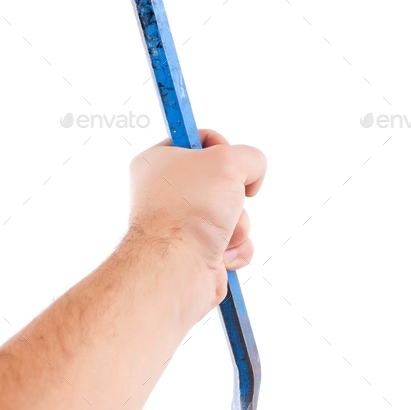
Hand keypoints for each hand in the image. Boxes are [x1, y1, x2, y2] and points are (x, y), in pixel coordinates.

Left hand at [128, 129, 266, 314]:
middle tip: (224, 199)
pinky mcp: (199, 251)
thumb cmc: (190, 210)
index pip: (198, 141)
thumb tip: (252, 176)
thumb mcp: (229, 160)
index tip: (225, 157)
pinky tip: (221, 253)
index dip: (220, 147)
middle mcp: (167, 193)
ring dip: (239, 223)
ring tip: (221, 231)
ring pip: (234, 212)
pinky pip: (234, 242)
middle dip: (234, 194)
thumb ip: (250, 157)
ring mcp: (183, 224)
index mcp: (158, 162)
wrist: (176, 268)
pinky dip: (236, 248)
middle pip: (223, 180)